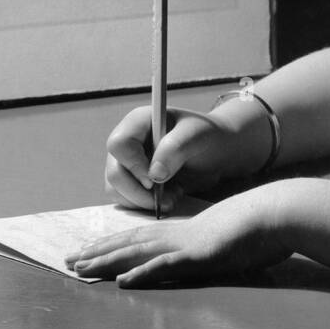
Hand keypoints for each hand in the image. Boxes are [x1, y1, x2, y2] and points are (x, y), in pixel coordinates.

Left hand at [66, 187, 289, 286]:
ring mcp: (189, 244)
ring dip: (108, 261)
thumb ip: (220, 245)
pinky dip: (143, 273)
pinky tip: (123, 281)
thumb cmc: (265, 224)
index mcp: (188, 231)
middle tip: (69, 260)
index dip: (115, 243)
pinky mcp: (201, 255)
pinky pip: (166, 266)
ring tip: (80, 269)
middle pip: (132, 242)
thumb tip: (216, 248)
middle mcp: (182, 235)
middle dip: (99, 251)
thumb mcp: (235, 236)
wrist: (282, 211)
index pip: (143, 237)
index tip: (92, 250)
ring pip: (139, 252)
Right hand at [105, 105, 247, 211]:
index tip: (156, 180)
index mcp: (139, 122)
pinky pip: (124, 199)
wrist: (215, 152)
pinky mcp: (131, 181)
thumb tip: (154, 175)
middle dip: (140, 193)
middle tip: (169, 198)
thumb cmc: (206, 136)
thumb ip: (176, 148)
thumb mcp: (197, 135)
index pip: (119, 144)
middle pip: (114, 172)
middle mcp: (127, 142)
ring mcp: (126, 162)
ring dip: (144, 202)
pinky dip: (144, 205)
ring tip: (173, 198)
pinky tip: (168, 198)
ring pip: (116, 190)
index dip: (134, 166)